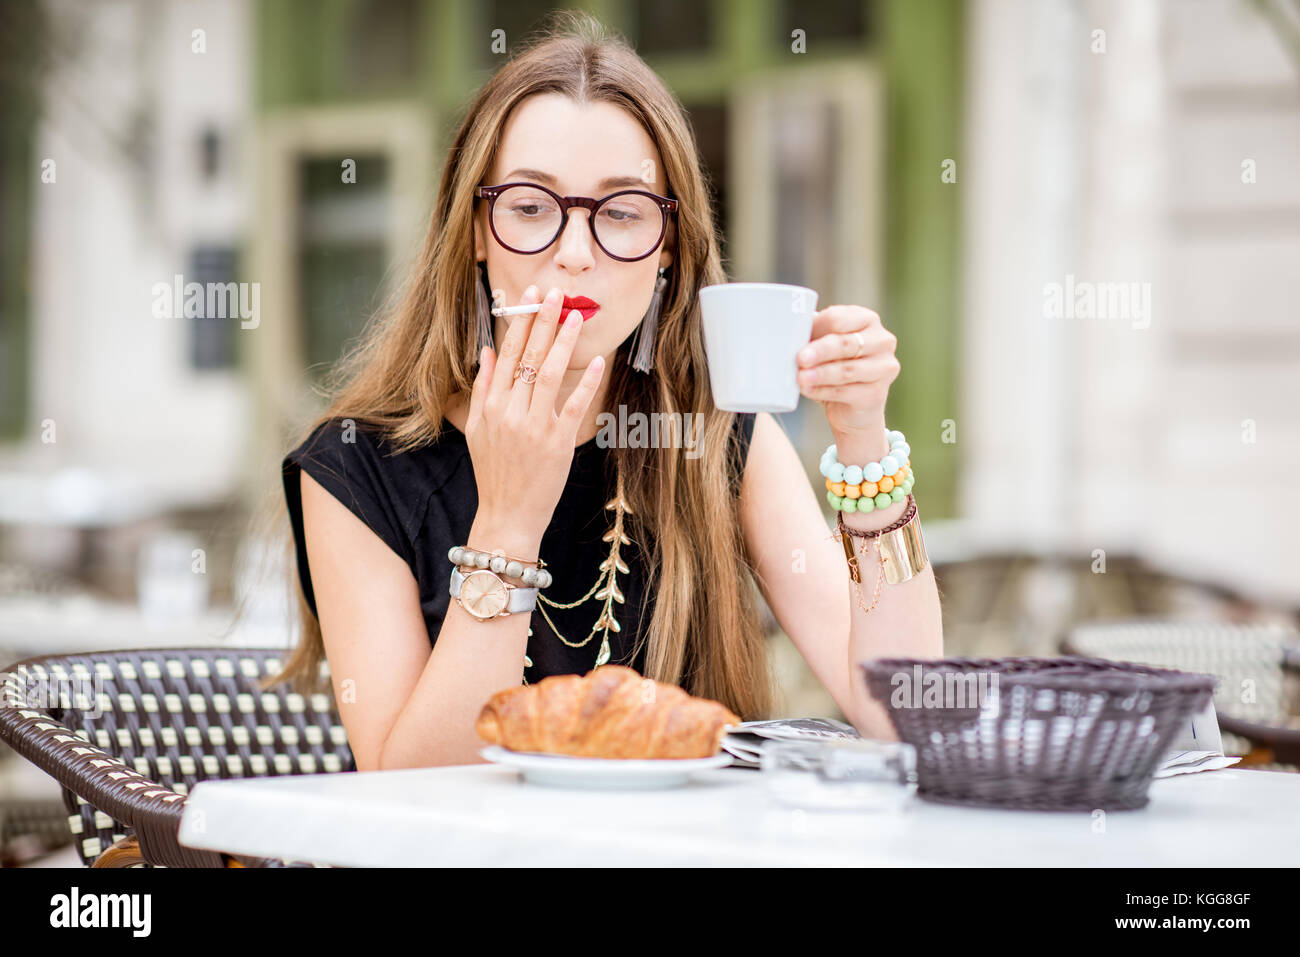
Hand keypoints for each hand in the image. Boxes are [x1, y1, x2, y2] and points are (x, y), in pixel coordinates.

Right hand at [466, 285, 604, 547]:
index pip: (507, 354)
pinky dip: (586, 384)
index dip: (521, 322)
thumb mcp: (477, 430)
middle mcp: (511, 412)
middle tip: (557, 293)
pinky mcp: (557, 444)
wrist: (507, 515)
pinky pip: (573, 407)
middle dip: (544, 321)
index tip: (532, 296)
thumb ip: (482, 389)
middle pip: (528, 357)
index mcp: (492, 406)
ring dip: (564, 343)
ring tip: (576, 316)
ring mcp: (534, 428)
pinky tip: (597, 361)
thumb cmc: (494, 473)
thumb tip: (487, 351)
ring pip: (550, 375)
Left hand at [796, 305, 898, 455]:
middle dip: (820, 351)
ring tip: (801, 378)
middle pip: (846, 343)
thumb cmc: (836, 366)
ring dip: (820, 374)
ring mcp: (883, 368)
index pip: (839, 318)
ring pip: (847, 370)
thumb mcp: (825, 346)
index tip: (797, 335)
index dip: (816, 327)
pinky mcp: (877, 394)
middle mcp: (882, 341)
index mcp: (867, 320)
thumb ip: (814, 336)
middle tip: (800, 358)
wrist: (853, 405)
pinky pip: (845, 391)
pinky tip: (808, 390)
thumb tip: (789, 333)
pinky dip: (823, 391)